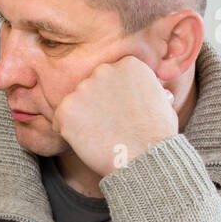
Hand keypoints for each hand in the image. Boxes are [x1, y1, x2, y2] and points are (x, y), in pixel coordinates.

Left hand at [50, 56, 177, 177]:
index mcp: (128, 64)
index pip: (110, 78)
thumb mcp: (161, 101)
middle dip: (95, 106)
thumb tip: (148, 91)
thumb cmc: (157, 135)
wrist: (144, 157)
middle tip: (108, 127)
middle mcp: (104, 70)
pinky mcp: (67, 108)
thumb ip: (146, 89)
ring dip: (82, 119)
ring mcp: (83, 88)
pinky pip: (58, 119)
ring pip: (74, 103)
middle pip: (90, 88)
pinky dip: (67, 132)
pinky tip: (86, 142)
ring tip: (101, 136)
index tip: (121, 114)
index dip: (113, 98)